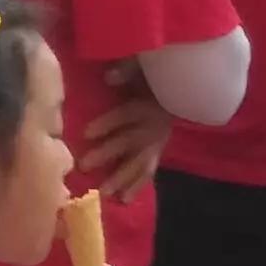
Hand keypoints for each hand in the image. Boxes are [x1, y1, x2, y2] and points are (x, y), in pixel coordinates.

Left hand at [75, 66, 171, 203]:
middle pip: (128, 142)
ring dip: (121, 178)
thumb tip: (109, 77)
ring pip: (138, 163)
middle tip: (83, 165)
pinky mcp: (157, 153)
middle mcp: (152, 127)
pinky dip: (136, 186)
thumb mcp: (144, 66)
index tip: (85, 133)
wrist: (182, 92)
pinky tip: (124, 200)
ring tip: (103, 192)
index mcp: (147, 105)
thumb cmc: (155, 77)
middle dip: (106, 154)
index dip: (107, 124)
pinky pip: (148, 173)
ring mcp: (156, 143)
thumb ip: (127, 70)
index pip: (125, 116)